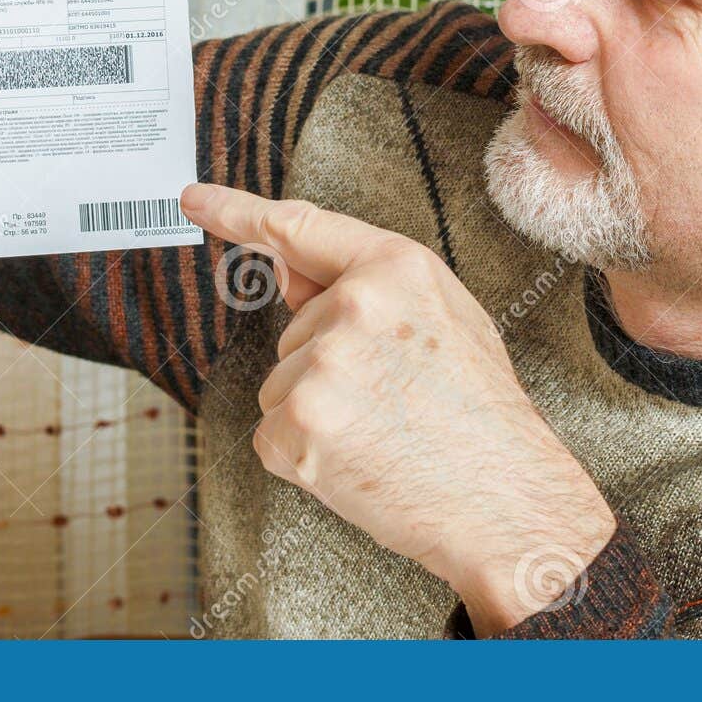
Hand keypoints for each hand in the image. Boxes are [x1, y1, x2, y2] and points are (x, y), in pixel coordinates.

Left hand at [181, 182, 615, 634]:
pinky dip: (304, 456)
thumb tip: (283, 264)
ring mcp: (321, 367)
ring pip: (281, 385)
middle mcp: (353, 305)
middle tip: (396, 402)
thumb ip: (363, 284)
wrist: (507, 500)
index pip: (298, 227)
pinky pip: (273, 434)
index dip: (236, 210)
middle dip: (329, 368)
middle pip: (293, 333)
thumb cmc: (481, 412)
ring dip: (317, 414)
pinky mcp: (298, 427)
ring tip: (386, 434)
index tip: (194, 200)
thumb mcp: (444, 318)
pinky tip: (359, 464)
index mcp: (396, 267)